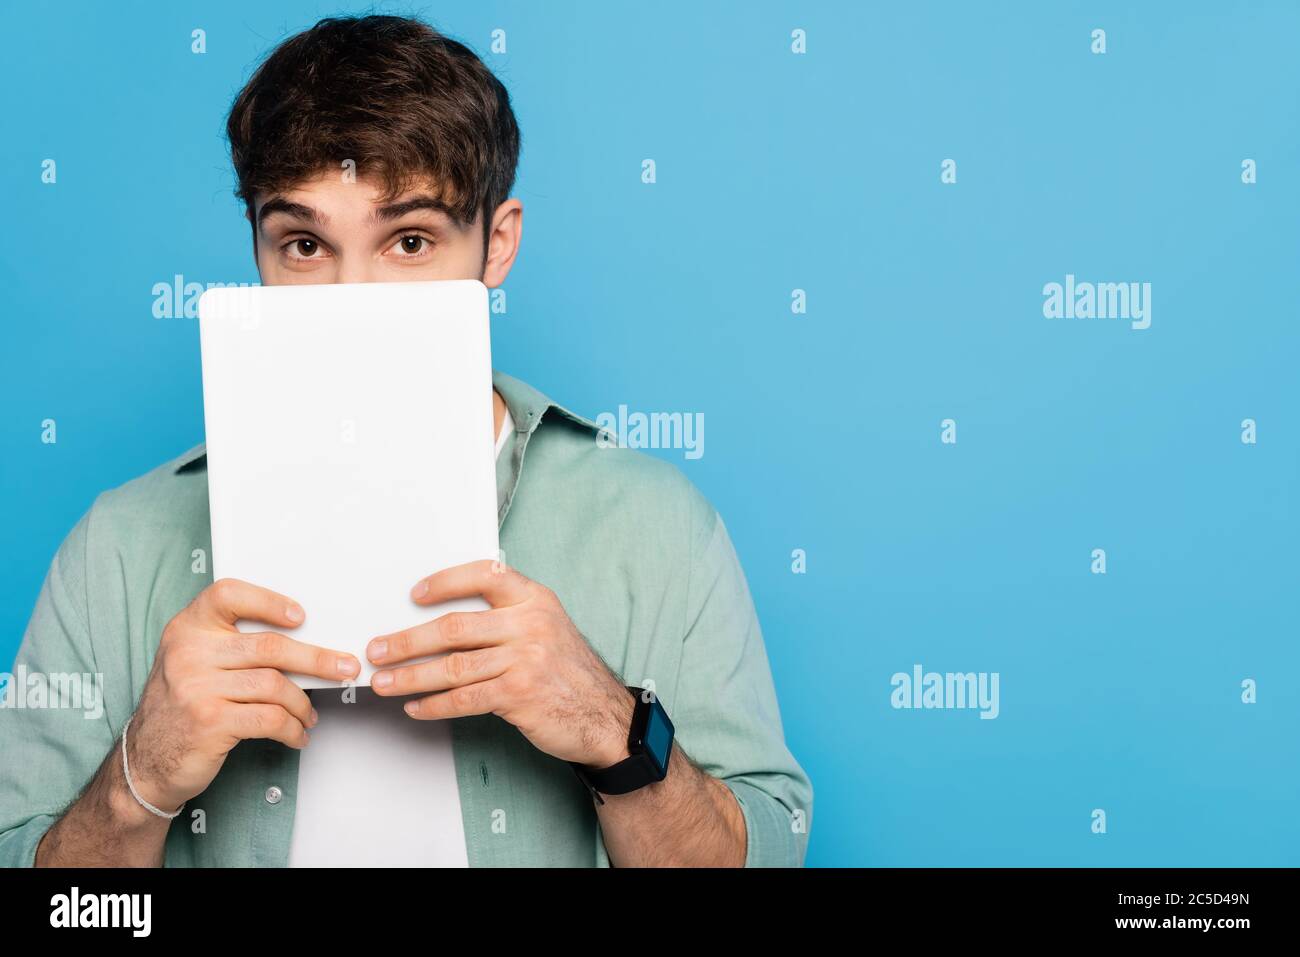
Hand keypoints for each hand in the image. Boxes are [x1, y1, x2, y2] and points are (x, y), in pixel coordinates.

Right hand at [126, 578, 361, 813]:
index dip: (268, 601)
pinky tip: (296, 734)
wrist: (145, 762)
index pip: (229, 595)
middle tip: (344, 667)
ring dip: (302, 703)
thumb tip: (301, 641)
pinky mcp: (209, 722)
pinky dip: (292, 728)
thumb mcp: (193, 663)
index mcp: (187, 629)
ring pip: (275, 685)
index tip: (300, 616)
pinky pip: (269, 719)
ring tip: (309, 714)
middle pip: (270, 646)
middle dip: (316, 660)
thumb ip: (230, 645)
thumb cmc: (181, 708)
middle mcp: (189, 653)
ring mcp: (197, 687)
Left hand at [367, 560, 634, 768]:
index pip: (484, 575)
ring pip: (453, 666)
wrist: (603, 716)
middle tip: (378, 650)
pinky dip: (434, 705)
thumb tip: (443, 624)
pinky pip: (465, 699)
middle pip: (455, 627)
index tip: (413, 595)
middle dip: (407, 640)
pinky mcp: (520, 695)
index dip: (445, 582)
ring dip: (411, 676)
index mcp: (535, 600)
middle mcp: (531, 625)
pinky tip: (416, 706)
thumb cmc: (568, 673)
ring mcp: (526, 660)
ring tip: (384, 682)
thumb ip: (507, 618)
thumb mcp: (548, 628)